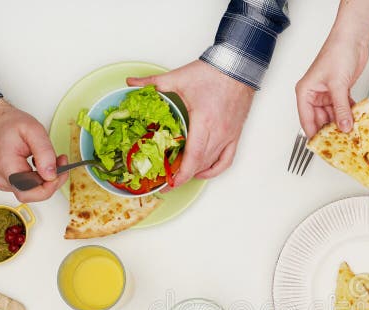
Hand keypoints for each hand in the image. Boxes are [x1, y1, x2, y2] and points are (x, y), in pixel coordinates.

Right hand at [0, 98, 67, 201]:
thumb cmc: (9, 124)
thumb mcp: (33, 130)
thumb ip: (44, 153)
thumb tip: (51, 175)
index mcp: (6, 166)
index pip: (28, 192)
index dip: (49, 187)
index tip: (61, 171)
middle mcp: (3, 178)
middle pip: (34, 194)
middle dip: (53, 182)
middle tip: (62, 163)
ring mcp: (6, 182)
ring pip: (34, 191)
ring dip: (49, 179)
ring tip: (56, 160)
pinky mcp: (11, 181)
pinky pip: (31, 186)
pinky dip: (43, 177)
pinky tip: (46, 164)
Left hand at [128, 61, 254, 185]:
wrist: (237, 66)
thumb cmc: (212, 73)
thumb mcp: (179, 77)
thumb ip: (153, 83)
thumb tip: (131, 83)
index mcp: (204, 122)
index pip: (193, 157)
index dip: (181, 174)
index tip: (170, 183)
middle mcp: (219, 133)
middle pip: (200, 164)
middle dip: (184, 175)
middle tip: (168, 180)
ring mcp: (229, 136)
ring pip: (212, 163)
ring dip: (196, 172)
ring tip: (181, 174)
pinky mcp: (235, 135)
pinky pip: (226, 160)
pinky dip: (214, 170)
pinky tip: (203, 171)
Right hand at [296, 33, 367, 137]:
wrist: (353, 38)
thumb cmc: (337, 52)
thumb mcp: (338, 84)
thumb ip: (341, 108)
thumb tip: (344, 127)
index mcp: (305, 92)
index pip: (306, 120)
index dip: (314, 135)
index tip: (322, 148)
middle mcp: (314, 95)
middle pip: (321, 121)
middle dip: (331, 131)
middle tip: (341, 144)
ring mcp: (328, 94)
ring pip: (334, 116)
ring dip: (343, 123)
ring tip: (351, 134)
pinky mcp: (340, 92)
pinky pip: (343, 109)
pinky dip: (350, 114)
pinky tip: (357, 121)